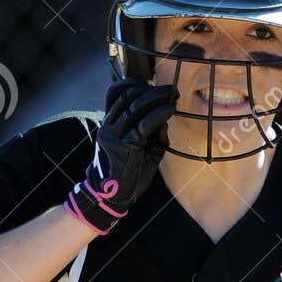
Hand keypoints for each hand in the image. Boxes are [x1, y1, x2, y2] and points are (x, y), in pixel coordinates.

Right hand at [66, 78, 177, 233]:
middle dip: (152, 90)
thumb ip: (150, 132)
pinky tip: (170, 110)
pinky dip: (159, 114)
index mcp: (108, 124)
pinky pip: (144, 124)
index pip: (115, 93)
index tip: (153, 86)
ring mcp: (114, 135)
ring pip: (135, 106)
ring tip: (173, 97)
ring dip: (157, 98)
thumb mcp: (140, 148)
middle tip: (171, 90)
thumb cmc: (128, 174)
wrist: (112, 197)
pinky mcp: (124, 146)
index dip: (134, 83)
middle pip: (128, 95)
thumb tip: (164, 117)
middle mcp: (108, 126)